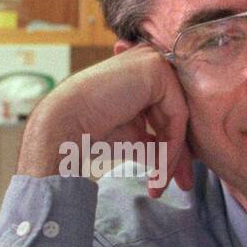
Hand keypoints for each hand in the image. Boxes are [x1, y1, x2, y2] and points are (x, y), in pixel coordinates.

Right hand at [17, 43, 193, 198]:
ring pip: (179, 118)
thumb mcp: (135, 137)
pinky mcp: (157, 69)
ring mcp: (155, 61)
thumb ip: (158, 142)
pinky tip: (159, 170)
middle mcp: (151, 62)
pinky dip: (171, 147)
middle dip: (178, 155)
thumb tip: (178, 165)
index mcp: (144, 74)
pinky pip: (177, 115)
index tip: (171, 178)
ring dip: (172, 157)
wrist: (65, 123)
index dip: (173, 147)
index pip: (170, 112)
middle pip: (177, 115)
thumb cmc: (92, 129)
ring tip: (159, 183)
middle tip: (180, 185)